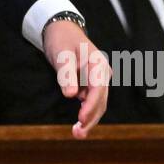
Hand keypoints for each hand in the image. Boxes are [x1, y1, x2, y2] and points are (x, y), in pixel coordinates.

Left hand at [43, 18, 109, 137]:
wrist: (61, 30)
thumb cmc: (61, 40)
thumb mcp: (61, 54)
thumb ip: (66, 74)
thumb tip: (71, 95)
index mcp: (98, 64)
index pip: (98, 90)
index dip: (90, 107)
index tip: (81, 120)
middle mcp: (102, 73)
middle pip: (100, 100)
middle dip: (91, 118)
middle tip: (78, 134)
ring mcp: (98, 79)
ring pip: (97, 103)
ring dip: (89, 118)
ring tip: (77, 133)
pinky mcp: (91, 84)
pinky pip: (91, 101)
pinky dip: (86, 112)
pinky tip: (78, 124)